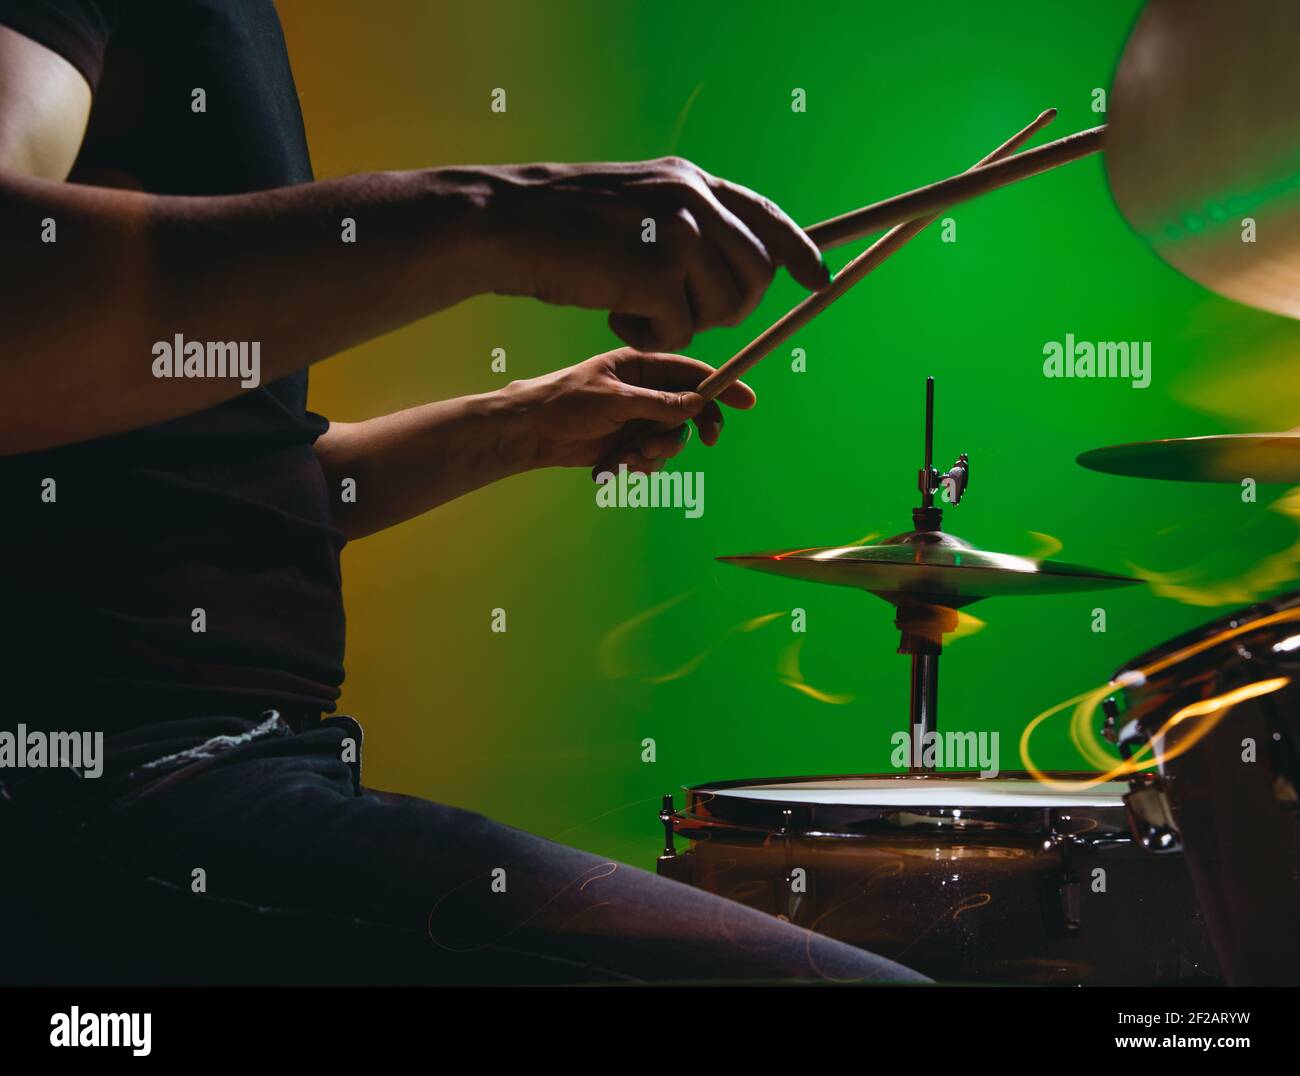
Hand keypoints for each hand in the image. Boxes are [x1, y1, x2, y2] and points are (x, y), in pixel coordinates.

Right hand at [480, 157, 829, 350]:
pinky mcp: (657, 275)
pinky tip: (617, 317)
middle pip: (757, 275)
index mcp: (691, 180)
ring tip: (636, 309)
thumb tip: (730, 264)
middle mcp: (694, 201)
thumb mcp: (637, 201)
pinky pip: (681, 333)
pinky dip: (650, 339)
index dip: (799, 252)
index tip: (819, 280)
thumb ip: (684, 220)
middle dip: (731, 309)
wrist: (507, 225)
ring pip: (722, 309)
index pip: (767, 216)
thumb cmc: (562, 224)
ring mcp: (678, 236)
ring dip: (683, 326)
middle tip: (683, 314)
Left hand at [499, 347, 755, 478]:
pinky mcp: (627, 445)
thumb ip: (658, 403)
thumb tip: (697, 403)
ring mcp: (637, 419)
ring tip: (628, 455)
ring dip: (656, 453)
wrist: (530, 432)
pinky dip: (635, 467)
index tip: (745, 401)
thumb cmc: (565, 403)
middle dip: (692, 427)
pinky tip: (610, 466)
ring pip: (671, 440)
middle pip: (690, 410)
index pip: (692, 372)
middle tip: (707, 440)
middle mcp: (644, 392)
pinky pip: (650, 460)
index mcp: (641, 367)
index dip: (721, 385)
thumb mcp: (615, 400)